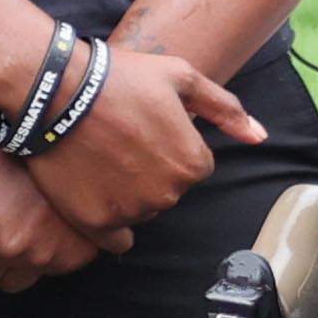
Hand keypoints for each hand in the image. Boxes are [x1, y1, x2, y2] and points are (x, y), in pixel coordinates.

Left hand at [0, 142, 119, 290]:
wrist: (78, 144)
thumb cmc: (19, 149)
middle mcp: (3, 244)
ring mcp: (37, 256)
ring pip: (5, 284)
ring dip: (4, 266)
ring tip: (15, 232)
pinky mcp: (66, 261)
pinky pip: (39, 277)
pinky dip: (36, 262)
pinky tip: (41, 233)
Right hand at [19, 39, 260, 233]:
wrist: (57, 90)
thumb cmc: (121, 78)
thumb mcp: (182, 78)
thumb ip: (226, 109)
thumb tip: (260, 137)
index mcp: (193, 164)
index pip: (190, 168)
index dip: (167, 145)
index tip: (143, 128)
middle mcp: (167, 195)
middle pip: (165, 191)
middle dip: (147, 170)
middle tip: (118, 140)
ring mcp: (131, 211)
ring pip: (138, 211)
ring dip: (125, 193)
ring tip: (98, 157)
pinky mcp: (96, 222)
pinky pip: (113, 239)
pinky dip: (107, 223)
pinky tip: (94, 195)